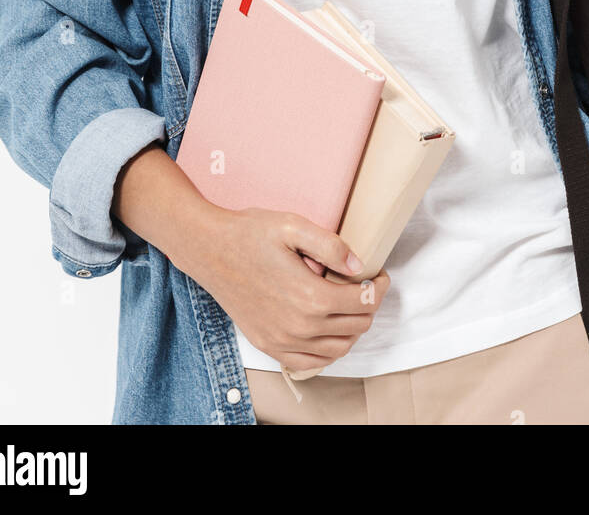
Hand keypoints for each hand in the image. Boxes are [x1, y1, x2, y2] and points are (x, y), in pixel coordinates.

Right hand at [182, 204, 390, 371]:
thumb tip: (360, 266)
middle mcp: (299, 327)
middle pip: (357, 326)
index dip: (379, 287)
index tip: (378, 273)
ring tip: (349, 303)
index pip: (365, 302)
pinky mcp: (269, 346)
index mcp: (310, 296)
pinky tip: (328, 328)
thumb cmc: (249, 233)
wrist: (208, 250)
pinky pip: (311, 363)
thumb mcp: (293, 226)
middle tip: (366, 284)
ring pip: (339, 349)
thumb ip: (330, 245)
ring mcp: (283, 341)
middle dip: (369, 305)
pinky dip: (328, 350)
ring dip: (352, 327)